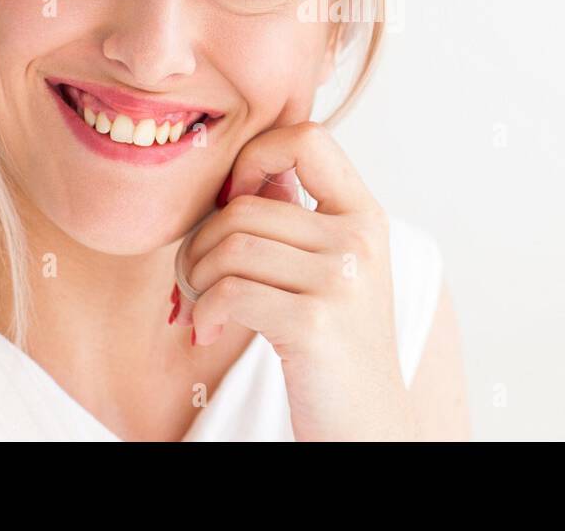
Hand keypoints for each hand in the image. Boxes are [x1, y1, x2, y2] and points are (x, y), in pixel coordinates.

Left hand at [172, 121, 414, 440]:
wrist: (369, 424)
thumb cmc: (337, 348)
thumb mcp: (335, 270)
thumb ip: (299, 220)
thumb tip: (238, 179)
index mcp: (364, 216)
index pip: (308, 138)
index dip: (257, 157)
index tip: (236, 200)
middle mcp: (360, 239)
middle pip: (246, 206)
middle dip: (201, 241)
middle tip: (195, 276)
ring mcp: (342, 279)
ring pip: (231, 246)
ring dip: (196, 277)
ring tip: (202, 303)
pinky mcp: (314, 322)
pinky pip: (230, 291)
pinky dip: (206, 310)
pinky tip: (209, 330)